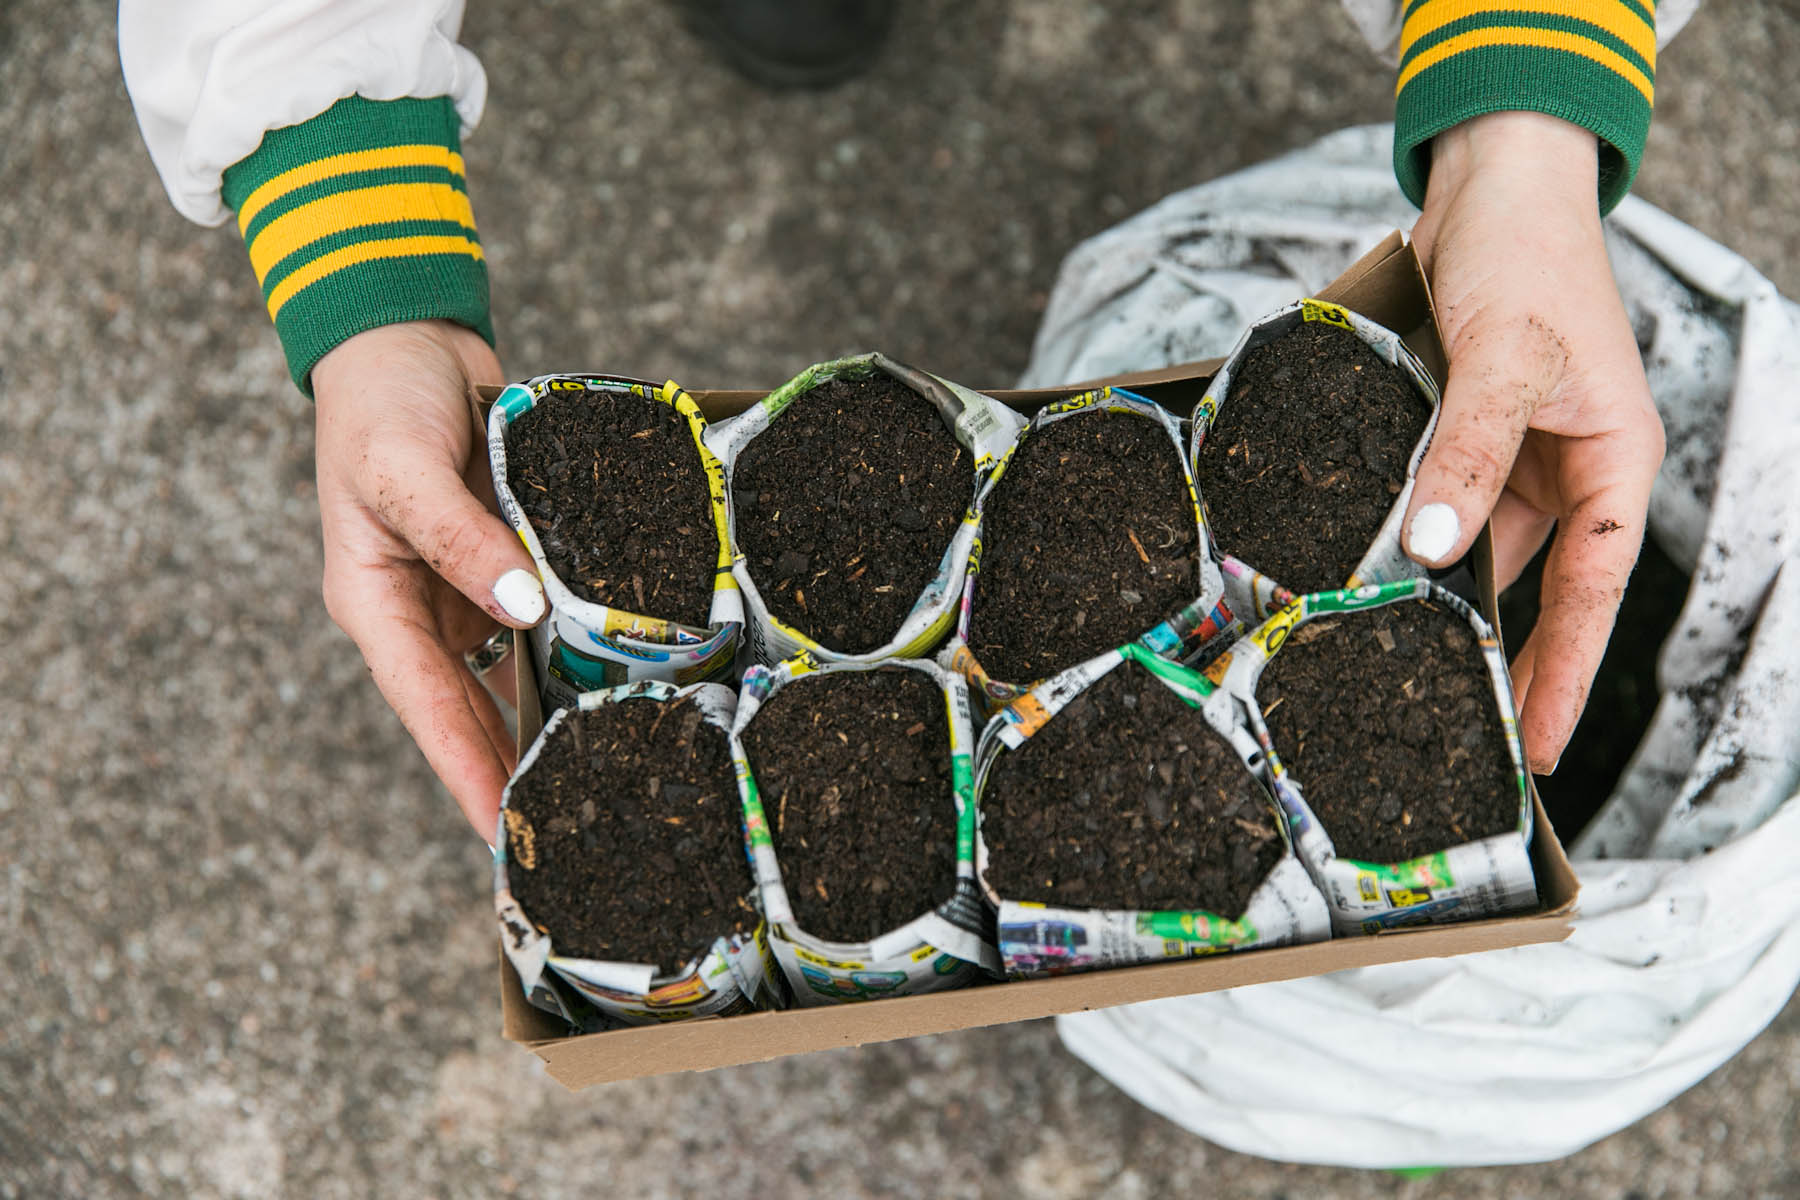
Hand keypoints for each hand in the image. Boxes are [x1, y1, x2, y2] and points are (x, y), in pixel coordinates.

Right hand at [313, 320, 542, 841]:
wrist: (405, 332)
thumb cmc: (383, 399)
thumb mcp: (406, 469)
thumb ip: (462, 540)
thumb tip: (522, 610)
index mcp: (375, 601)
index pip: (425, 707)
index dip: (464, 771)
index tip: (501, 833)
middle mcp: (419, 606)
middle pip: (465, 708)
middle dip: (506, 769)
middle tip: (561, 832)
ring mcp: (461, 586)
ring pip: (504, 672)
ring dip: (540, 720)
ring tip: (594, 776)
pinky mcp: (500, 557)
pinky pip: (537, 619)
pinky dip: (565, 652)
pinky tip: (606, 683)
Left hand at [1405, 111, 1664, 773]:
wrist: (1489, 185)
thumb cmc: (1525, 255)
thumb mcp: (1502, 358)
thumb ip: (1465, 454)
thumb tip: (1430, 549)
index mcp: (1612, 464)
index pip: (1593, 592)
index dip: (1567, 672)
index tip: (1544, 745)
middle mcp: (1567, 472)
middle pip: (1536, 592)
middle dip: (1504, 663)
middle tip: (1467, 740)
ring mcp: (1510, 458)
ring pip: (1473, 553)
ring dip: (1440, 604)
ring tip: (1400, 676)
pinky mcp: (1459, 439)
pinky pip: (1432, 507)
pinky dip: (1404, 543)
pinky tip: (1368, 582)